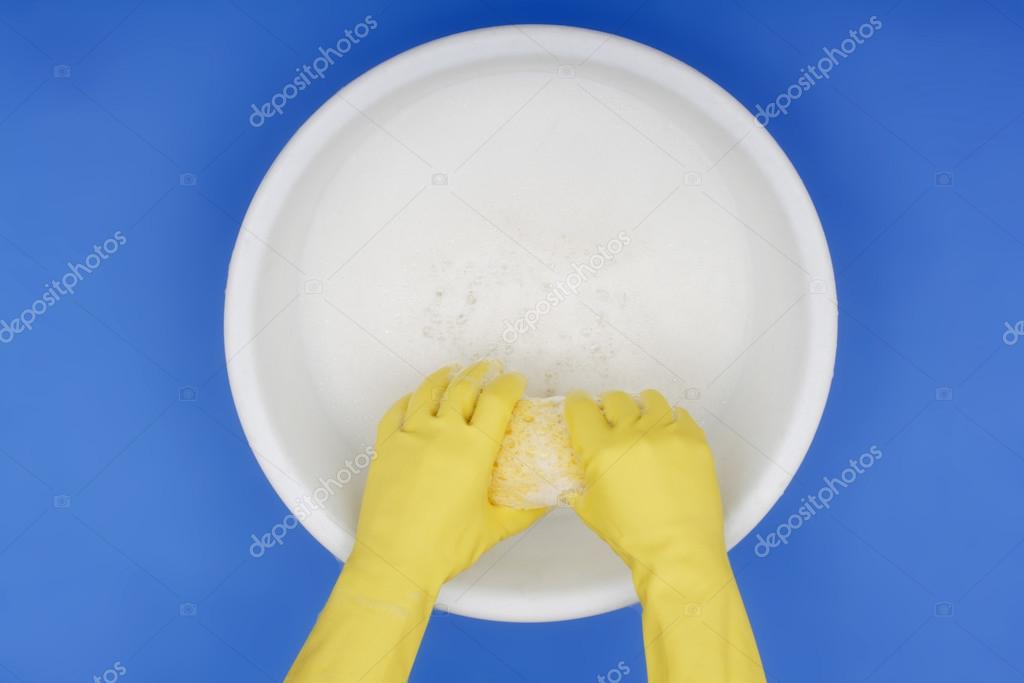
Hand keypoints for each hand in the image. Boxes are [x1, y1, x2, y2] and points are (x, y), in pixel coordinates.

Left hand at [352, 360, 547, 592]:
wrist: (395, 560)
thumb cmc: (447, 547)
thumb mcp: (494, 529)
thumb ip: (525, 511)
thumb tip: (548, 502)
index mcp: (474, 449)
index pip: (497, 400)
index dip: (510, 384)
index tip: (518, 380)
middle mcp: (442, 433)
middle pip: (464, 387)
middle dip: (481, 372)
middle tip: (491, 367)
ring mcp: (410, 436)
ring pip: (428, 392)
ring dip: (446, 376)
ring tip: (455, 370)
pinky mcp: (386, 446)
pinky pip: (397, 410)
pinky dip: (410, 398)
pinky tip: (416, 398)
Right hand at [566, 390, 727, 586]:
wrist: (679, 552)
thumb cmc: (631, 536)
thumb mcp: (590, 510)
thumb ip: (579, 484)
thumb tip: (578, 471)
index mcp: (602, 451)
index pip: (581, 407)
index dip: (577, 406)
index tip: (581, 410)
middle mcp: (634, 434)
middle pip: (615, 398)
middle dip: (609, 407)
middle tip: (612, 423)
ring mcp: (667, 434)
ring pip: (650, 399)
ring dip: (641, 408)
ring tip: (643, 424)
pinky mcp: (695, 440)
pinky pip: (680, 414)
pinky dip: (670, 422)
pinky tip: (668, 438)